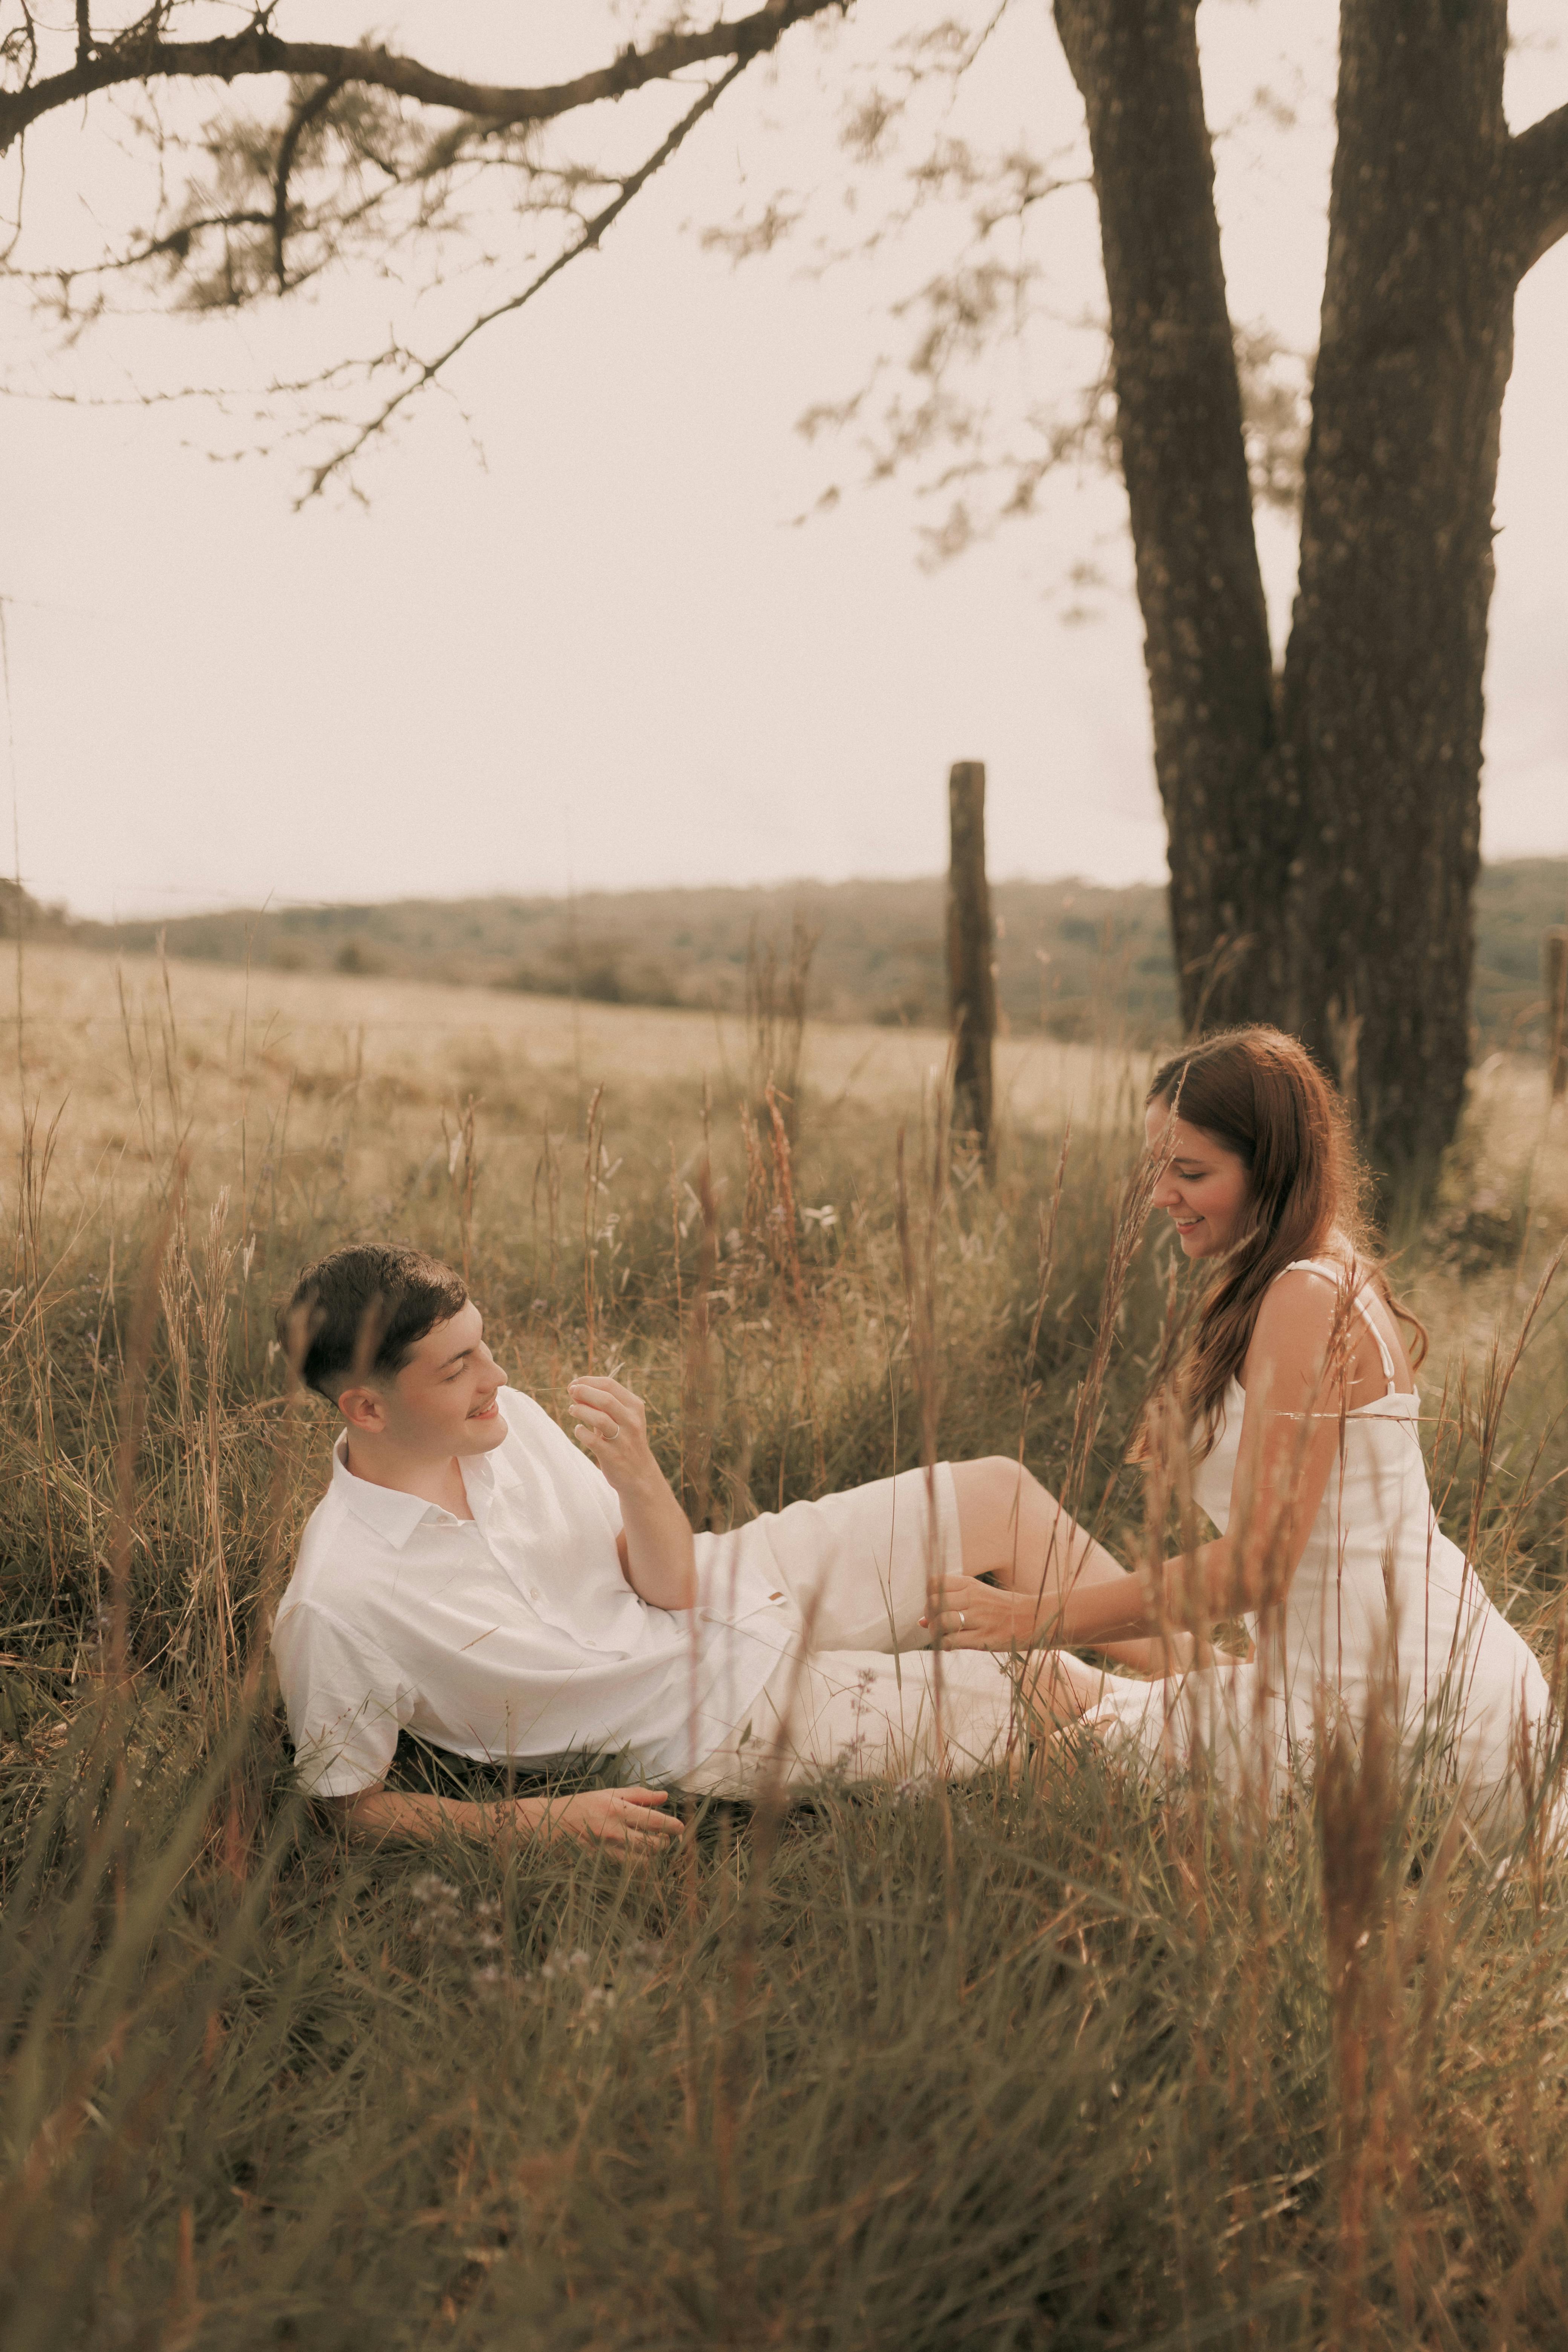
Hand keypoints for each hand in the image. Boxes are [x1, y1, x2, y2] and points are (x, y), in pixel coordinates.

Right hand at [533, 1787, 683, 1853]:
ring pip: (642, 1861)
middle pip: (652, 1844)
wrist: (550, 1824)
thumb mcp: (610, 1794)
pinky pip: (626, 1869)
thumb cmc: (583, 1805)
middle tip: (666, 1839)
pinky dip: (637, 1865)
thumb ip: (639, 1795)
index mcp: (618, 1809)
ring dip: (652, 1856)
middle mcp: (614, 1830)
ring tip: (652, 1847)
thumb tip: (665, 1797)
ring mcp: (606, 1850)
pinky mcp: (600, 1863)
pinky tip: (637, 1858)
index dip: (672, 1826)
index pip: (654, 1821)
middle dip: (664, 1843)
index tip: (680, 1828)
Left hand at [568, 1375, 659, 1495]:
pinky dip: (580, 1432)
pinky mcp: (613, 1456)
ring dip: (581, 1410)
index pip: (610, 1385)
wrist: (639, 1474)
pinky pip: (592, 1440)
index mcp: (635, 1407)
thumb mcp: (619, 1419)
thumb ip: (600, 1405)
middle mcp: (632, 1421)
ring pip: (600, 1418)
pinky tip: (578, 1430)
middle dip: (584, 1392)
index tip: (574, 1383)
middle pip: (605, 1398)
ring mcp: (623, 1439)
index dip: (589, 1381)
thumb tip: (575, 1389)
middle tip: (571, 1391)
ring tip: (572, 1410)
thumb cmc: (624, 1440)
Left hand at [919, 1575, 1039, 1649]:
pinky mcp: (984, 1639)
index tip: (936, 1606)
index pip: (934, 1583)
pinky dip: (945, 1645)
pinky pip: (952, 1642)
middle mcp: (973, 1598)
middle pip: (934, 1603)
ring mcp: (979, 1619)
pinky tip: (951, 1645)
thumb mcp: (978, 1596)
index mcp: (970, 1584)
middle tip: (936, 1624)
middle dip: (929, 1616)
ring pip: (941, 1622)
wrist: (1034, 1618)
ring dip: (935, 1632)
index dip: (929, 1596)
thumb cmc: (1002, 1609)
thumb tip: (920, 1621)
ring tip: (942, 1635)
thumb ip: (951, 1604)